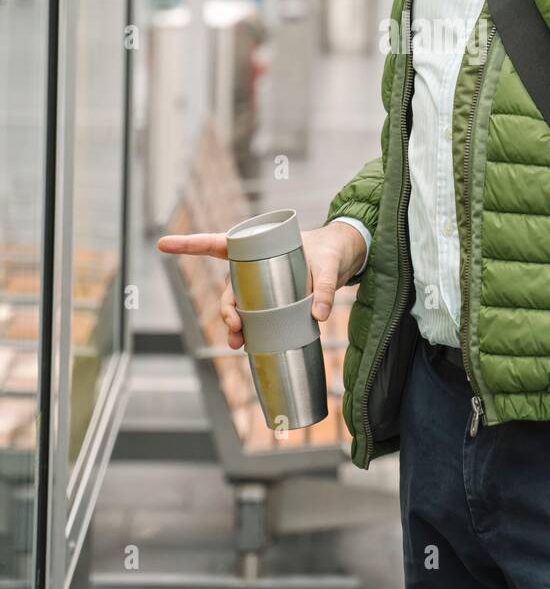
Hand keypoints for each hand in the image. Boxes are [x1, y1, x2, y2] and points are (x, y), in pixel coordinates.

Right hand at [157, 221, 366, 350]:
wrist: (348, 257)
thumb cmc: (333, 249)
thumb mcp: (330, 264)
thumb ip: (327, 287)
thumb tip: (318, 316)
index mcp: (259, 246)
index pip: (217, 244)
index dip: (189, 245)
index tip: (162, 243)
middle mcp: (256, 265)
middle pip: (229, 287)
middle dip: (225, 308)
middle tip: (234, 326)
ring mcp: (265, 283)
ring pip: (239, 305)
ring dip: (233, 324)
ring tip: (237, 342)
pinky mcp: (277, 299)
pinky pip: (257, 316)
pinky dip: (249, 331)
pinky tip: (247, 345)